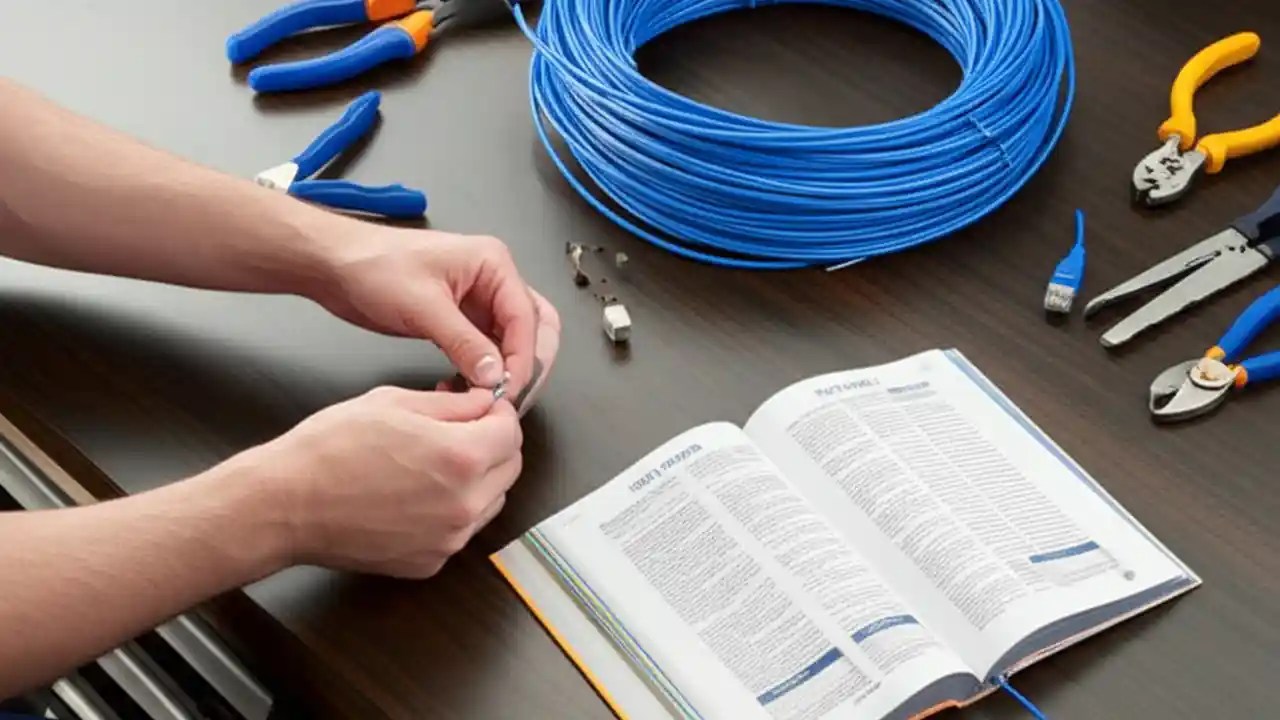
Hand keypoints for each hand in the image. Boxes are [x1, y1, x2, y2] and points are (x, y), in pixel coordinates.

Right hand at [232, 387, 521, 578]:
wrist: (285, 505)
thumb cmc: (329, 450)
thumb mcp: (394, 403)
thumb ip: (451, 405)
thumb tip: (482, 404)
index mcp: (461, 459)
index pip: (512, 432)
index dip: (497, 414)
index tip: (482, 409)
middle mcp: (464, 505)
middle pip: (510, 468)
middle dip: (493, 444)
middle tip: (462, 430)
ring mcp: (449, 540)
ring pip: (491, 502)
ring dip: (479, 478)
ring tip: (436, 462)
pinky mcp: (430, 563)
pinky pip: (461, 531)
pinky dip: (452, 511)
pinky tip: (418, 494)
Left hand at [312, 222, 559, 402]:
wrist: (335, 264)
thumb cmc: (373, 266)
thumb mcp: (422, 307)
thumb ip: (464, 342)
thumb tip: (495, 376)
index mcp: (493, 263)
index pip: (527, 318)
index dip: (523, 358)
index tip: (508, 390)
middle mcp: (493, 279)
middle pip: (534, 327)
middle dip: (526, 364)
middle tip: (509, 397)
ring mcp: (479, 300)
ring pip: (513, 341)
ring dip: (504, 370)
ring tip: (486, 396)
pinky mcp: (461, 319)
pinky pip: (487, 349)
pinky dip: (483, 371)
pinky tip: (466, 388)